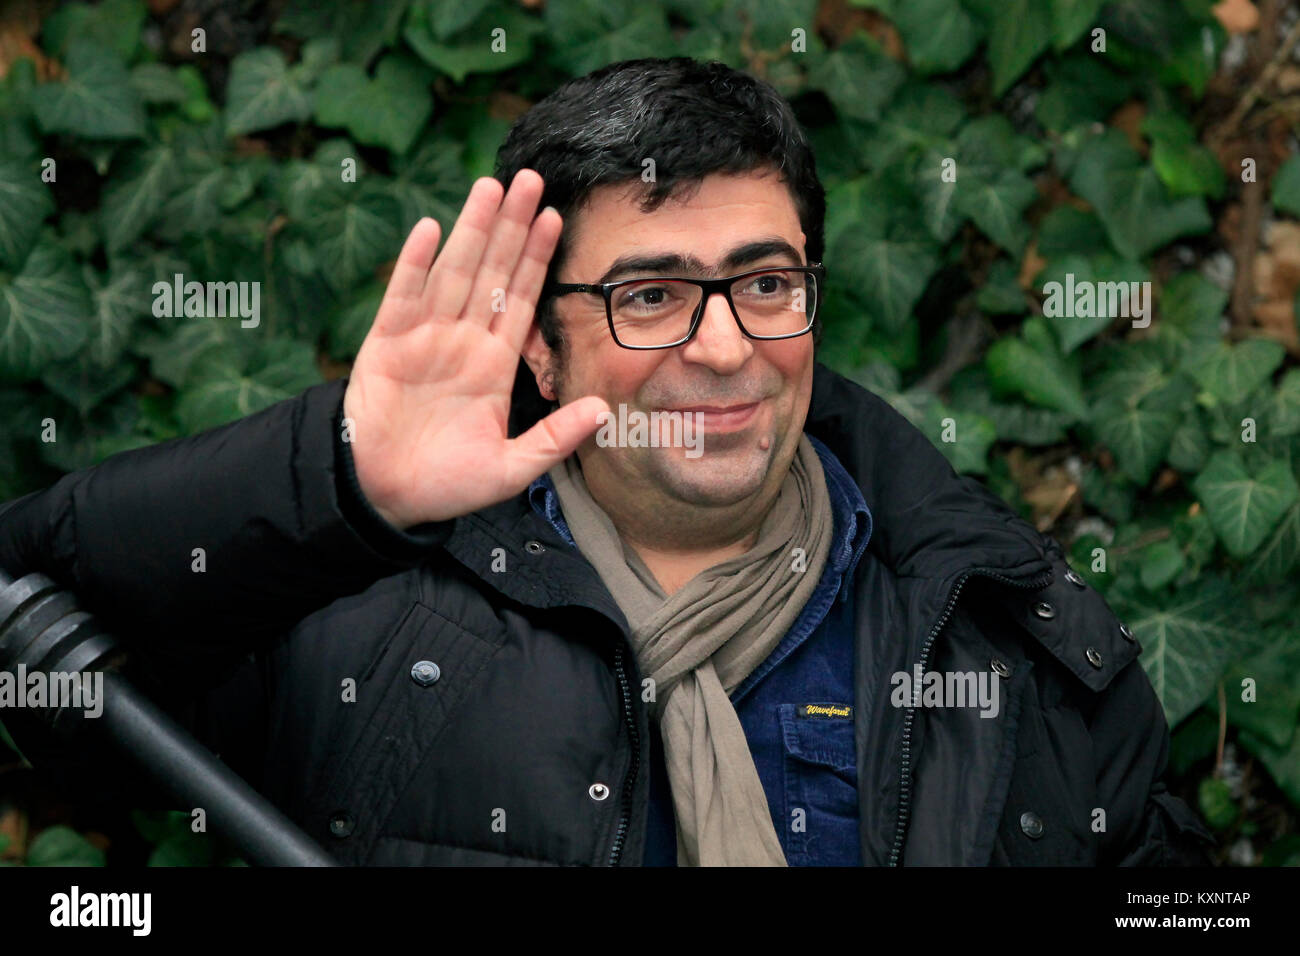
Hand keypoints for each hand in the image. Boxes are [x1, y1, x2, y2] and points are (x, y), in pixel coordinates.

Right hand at [341, 170, 608, 529]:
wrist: (385, 499)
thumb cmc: (447, 485)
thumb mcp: (511, 468)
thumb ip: (554, 439)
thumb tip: (602, 412)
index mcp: (493, 365)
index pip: (522, 299)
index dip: (538, 259)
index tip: (557, 219)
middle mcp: (462, 342)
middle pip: (492, 272)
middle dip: (512, 226)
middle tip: (530, 179)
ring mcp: (423, 339)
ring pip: (453, 272)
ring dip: (471, 230)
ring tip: (490, 186)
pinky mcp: (386, 346)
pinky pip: (403, 297)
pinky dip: (414, 264)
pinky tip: (430, 229)